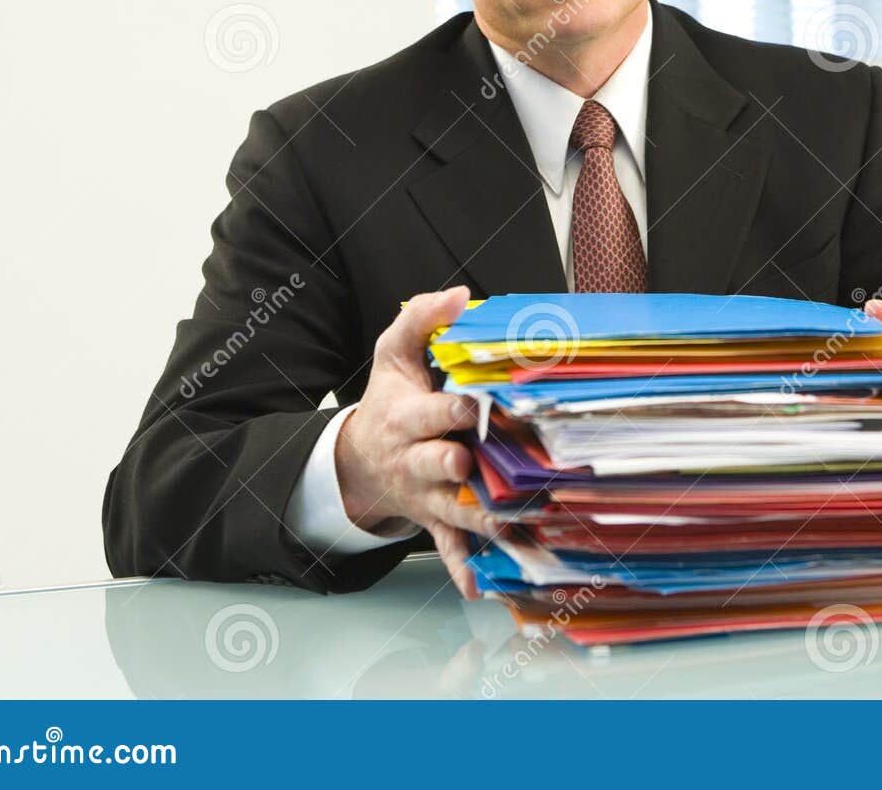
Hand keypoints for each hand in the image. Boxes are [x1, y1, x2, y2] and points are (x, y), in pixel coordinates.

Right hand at [335, 285, 501, 597]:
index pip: (434, 413)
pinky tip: (482, 586)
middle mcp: (418, 460)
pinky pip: (450, 548)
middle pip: (440, 466)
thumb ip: (421, 318)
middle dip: (461, 468)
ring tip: (519, 526)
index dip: (456, 410)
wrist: (362, 458)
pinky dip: (463, 568)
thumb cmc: (390, 398)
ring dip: (486, 521)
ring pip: (456, 512)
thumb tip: (459, 295)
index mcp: (410, 416)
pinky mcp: (437, 521)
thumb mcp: (393, 352)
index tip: (479, 406)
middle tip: (487, 470)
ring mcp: (428, 495)